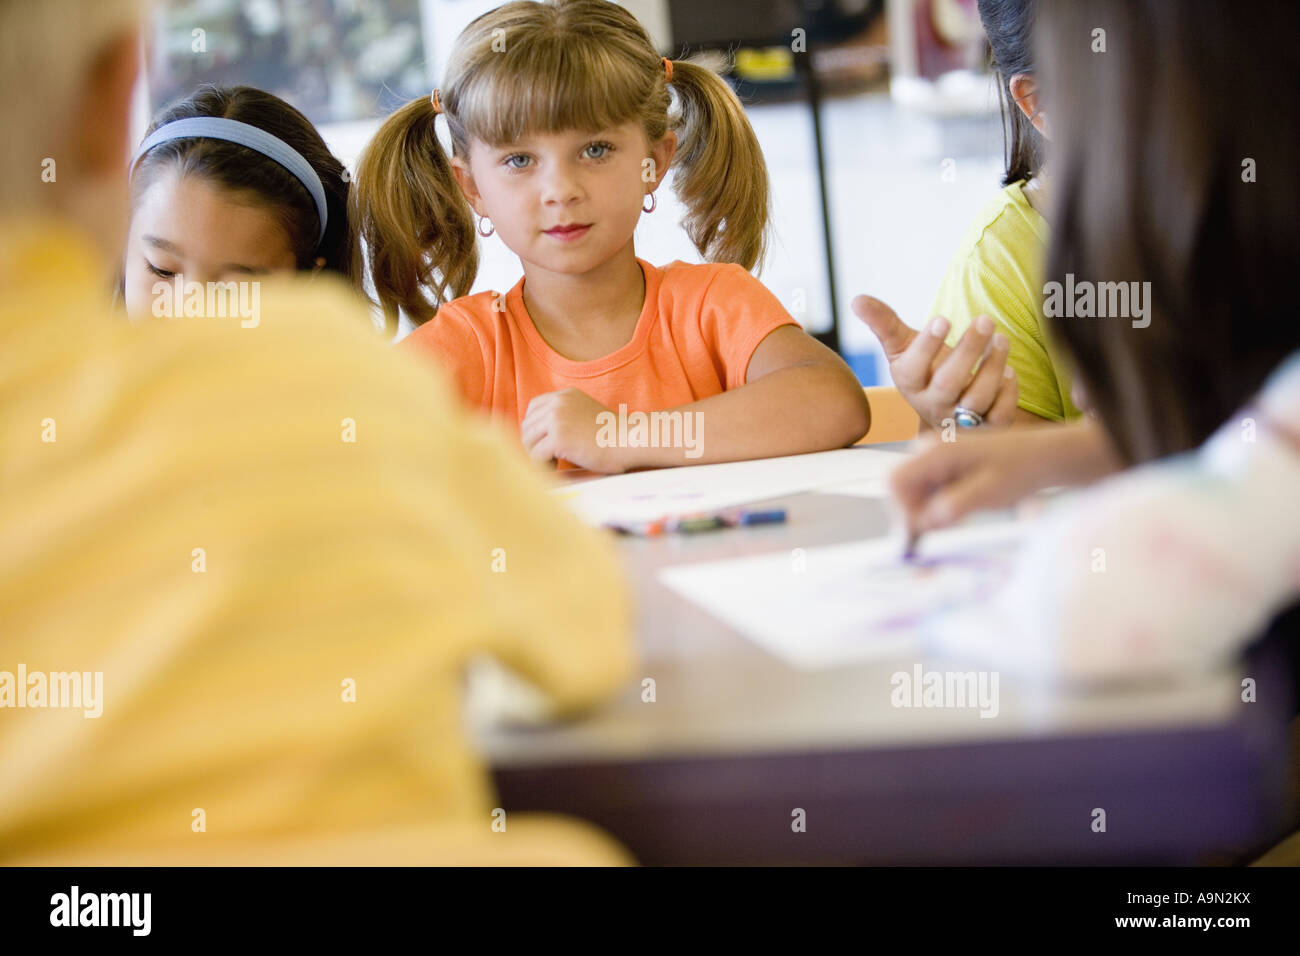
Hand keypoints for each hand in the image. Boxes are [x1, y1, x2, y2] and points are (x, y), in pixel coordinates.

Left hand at [521, 388, 624, 472]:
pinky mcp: (558, 438)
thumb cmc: (611, 435)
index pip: (533, 408)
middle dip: (534, 444)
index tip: (545, 443)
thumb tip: (538, 435)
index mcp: (564, 395)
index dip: (535, 429)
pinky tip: (556, 468)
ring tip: (553, 463)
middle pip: (527, 426)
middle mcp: (558, 403)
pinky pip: (536, 456)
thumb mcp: (585, 413)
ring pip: (527, 441)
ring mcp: (557, 419)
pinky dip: (542, 465)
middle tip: (550, 458)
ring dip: (536, 456)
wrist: (628, 441)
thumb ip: (564, 416)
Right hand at [852, 295, 1018, 428]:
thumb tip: (856, 299)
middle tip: (984, 319)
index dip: (927, 346)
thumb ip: (884, 324)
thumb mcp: (903, 349)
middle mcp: (933, 405)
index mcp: (911, 384)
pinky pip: (999, 415)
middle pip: (948, 383)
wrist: (945, 416)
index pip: (913, 369)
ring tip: (1000, 339)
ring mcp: (961, 419)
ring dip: (992, 368)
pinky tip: (1010, 371)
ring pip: (977, 399)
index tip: (943, 318)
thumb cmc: (926, 372)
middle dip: (967, 350)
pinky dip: (1007, 393)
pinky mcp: (988, 426)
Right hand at [890, 420, 1122, 533]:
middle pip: (902, 490)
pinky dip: (936, 510)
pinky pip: (926, 492)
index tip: (923, 535)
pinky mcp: (942, 467)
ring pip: (913, 495)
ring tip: (957, 523)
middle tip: (940, 536)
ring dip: (927, 516)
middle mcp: (929, 450)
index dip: (903, 511)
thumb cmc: (1020, 470)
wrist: (1044, 456)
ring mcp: (934, 458)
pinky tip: (958, 514)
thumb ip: (955, 505)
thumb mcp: (989, 492)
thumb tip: (924, 523)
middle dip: (915, 516)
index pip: (896, 482)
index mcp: (937, 451)